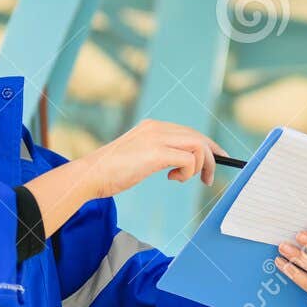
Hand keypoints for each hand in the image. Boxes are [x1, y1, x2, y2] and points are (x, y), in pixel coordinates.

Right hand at [75, 119, 226, 199]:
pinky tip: (172, 178)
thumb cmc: (110, 173)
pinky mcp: (156, 153)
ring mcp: (156, 138)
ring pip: (198, 146)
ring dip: (199, 167)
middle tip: (208, 178)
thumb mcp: (139, 158)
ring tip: (181, 179)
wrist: (90, 175)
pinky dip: (188, 173)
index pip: (189, 132)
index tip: (217, 160)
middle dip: (211, 158)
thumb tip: (179, 165)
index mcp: (152, 127)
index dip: (207, 146)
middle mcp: (157, 128)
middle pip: (198, 137)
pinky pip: (189, 160)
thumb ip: (158, 155)